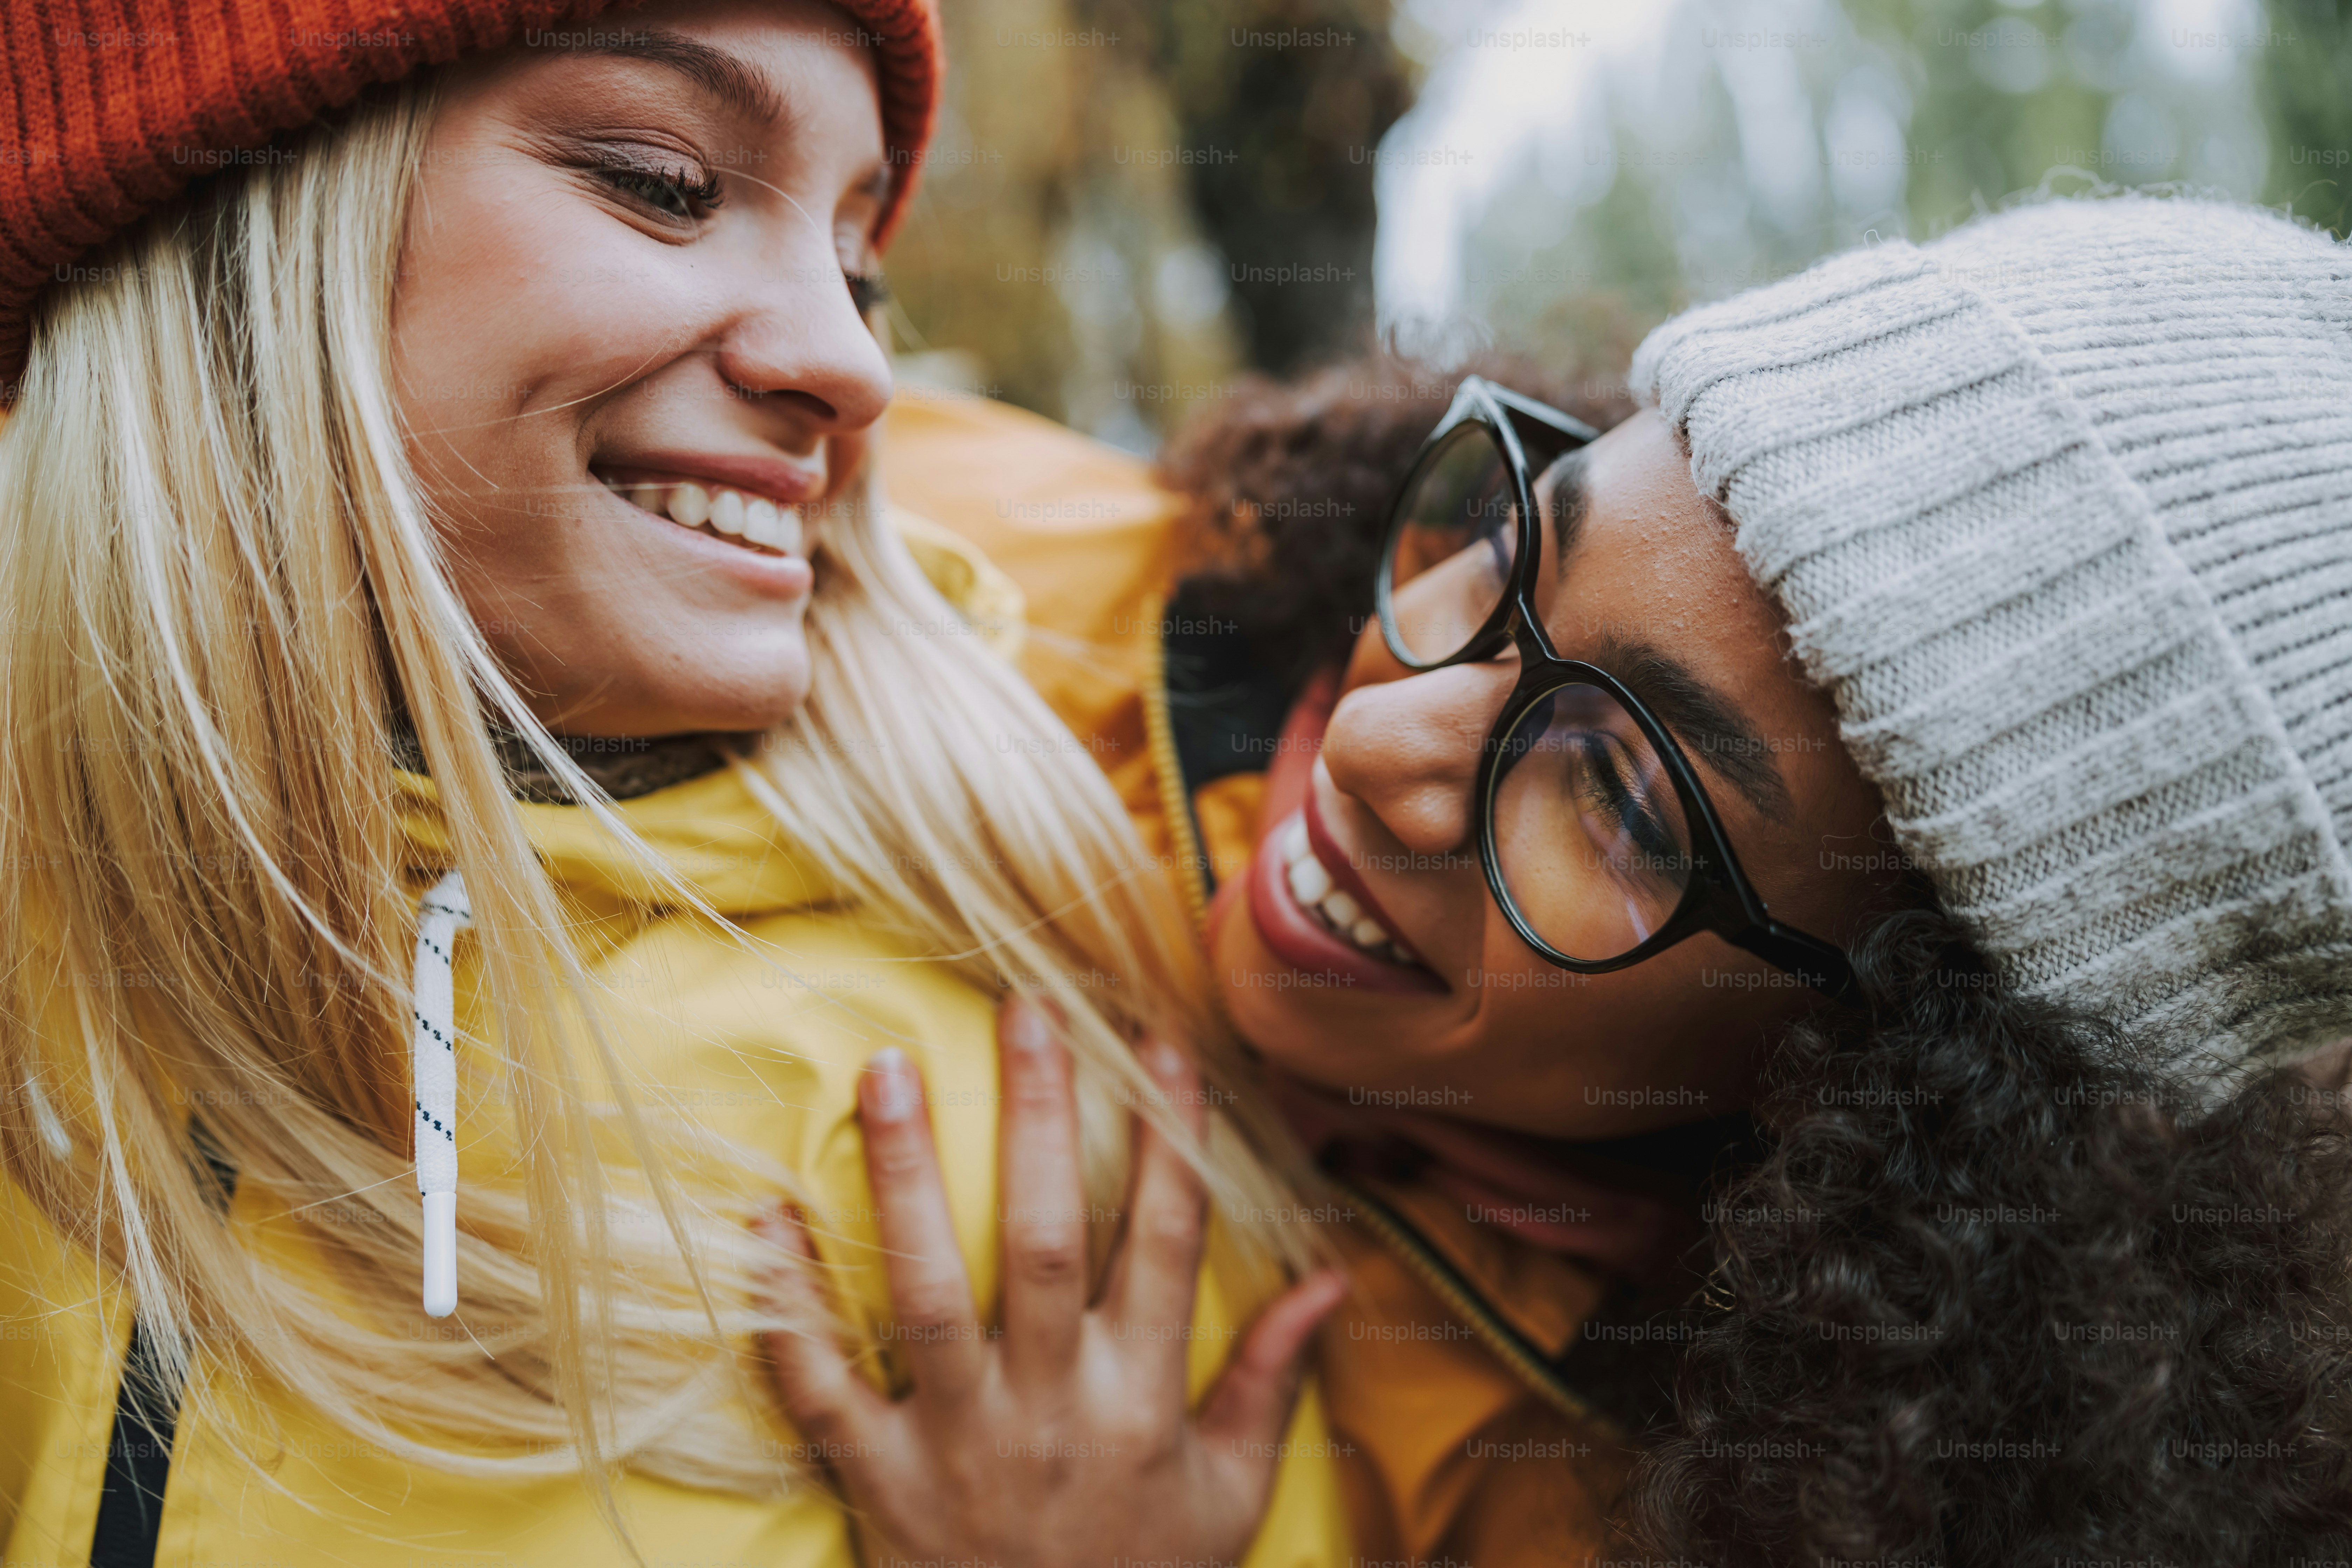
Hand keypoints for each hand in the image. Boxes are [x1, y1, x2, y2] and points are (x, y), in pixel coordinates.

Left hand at [759, 996, 1345, 1567]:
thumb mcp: (1229, 1495)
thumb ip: (1270, 1382)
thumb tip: (1330, 1278)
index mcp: (1142, 1402)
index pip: (1163, 1244)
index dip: (1167, 1142)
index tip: (1160, 1046)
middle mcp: (1051, 1406)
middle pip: (1042, 1242)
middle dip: (1036, 1120)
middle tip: (1025, 1010)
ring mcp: (958, 1440)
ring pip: (928, 1291)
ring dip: (906, 1179)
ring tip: (886, 1069)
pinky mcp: (878, 1477)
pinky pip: (821, 1385)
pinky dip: (789, 1305)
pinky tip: (765, 1217)